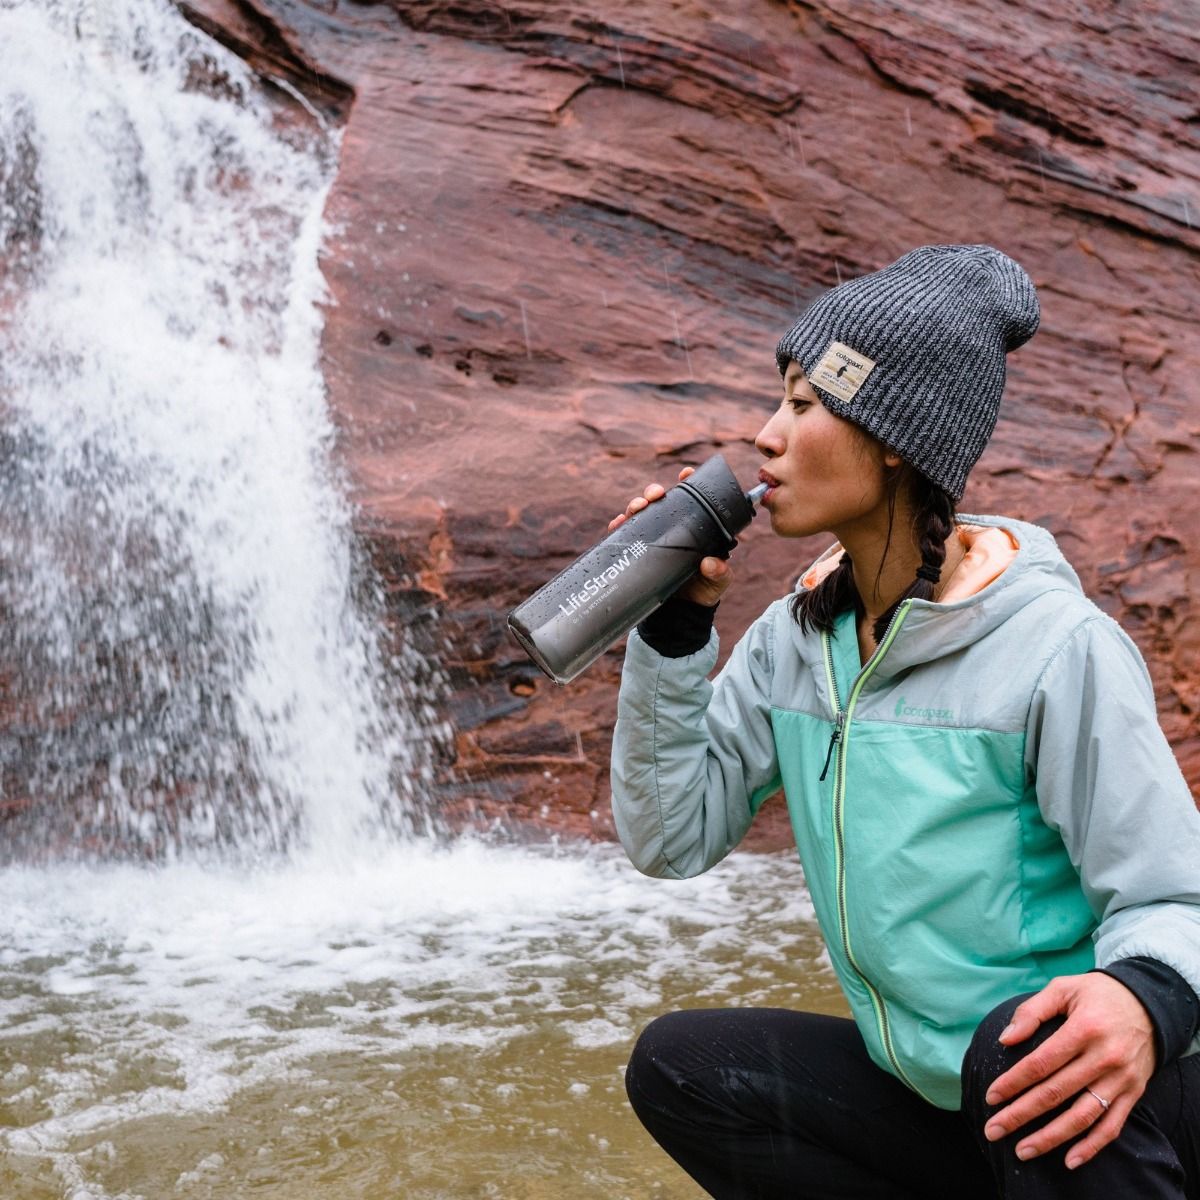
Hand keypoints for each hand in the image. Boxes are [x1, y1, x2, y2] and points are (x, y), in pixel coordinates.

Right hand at [606, 467, 732, 607]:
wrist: (679, 615)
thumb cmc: (702, 592)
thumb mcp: (717, 583)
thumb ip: (720, 573)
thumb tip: (710, 563)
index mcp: (694, 528)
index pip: (691, 500)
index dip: (688, 482)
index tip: (686, 472)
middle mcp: (671, 529)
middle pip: (660, 502)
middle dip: (654, 492)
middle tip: (655, 494)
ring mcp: (652, 539)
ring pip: (640, 514)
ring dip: (636, 505)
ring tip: (638, 507)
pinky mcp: (635, 552)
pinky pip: (623, 535)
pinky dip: (619, 526)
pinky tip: (618, 524)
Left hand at [982, 973, 1155, 1170]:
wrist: (1150, 1004)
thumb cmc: (1097, 994)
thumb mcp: (1063, 988)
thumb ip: (1032, 1011)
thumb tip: (1005, 1039)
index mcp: (1084, 1029)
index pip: (1041, 1063)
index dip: (1014, 1082)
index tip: (991, 1097)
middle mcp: (1104, 1058)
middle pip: (1056, 1093)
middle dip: (1020, 1114)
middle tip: (993, 1129)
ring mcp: (1121, 1080)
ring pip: (1082, 1117)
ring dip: (1050, 1138)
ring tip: (1022, 1150)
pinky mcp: (1133, 1094)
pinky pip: (1112, 1126)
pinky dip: (1091, 1147)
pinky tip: (1068, 1160)